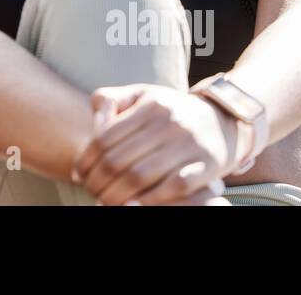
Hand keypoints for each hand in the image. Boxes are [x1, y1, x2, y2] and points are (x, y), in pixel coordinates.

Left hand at [70, 84, 238, 205]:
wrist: (221, 120)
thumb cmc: (169, 111)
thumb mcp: (141, 95)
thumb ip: (110, 102)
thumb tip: (94, 129)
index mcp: (149, 104)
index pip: (106, 137)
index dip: (87, 159)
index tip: (78, 174)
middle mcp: (169, 121)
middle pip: (120, 160)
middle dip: (99, 182)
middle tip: (90, 192)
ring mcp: (189, 143)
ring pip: (142, 176)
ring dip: (118, 195)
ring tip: (105, 202)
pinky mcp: (207, 165)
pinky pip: (175, 187)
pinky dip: (150, 200)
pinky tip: (132, 206)